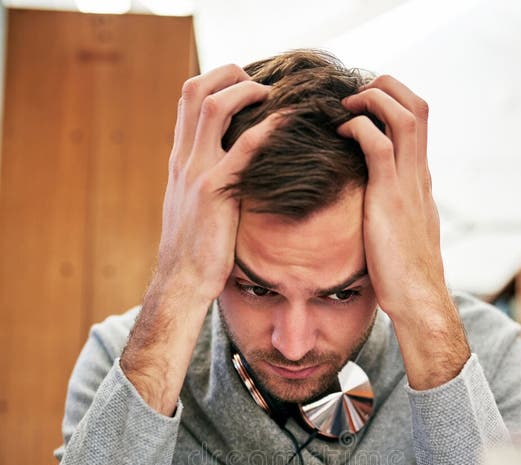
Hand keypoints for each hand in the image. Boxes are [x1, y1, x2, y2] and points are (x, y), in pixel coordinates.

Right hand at [158, 64, 277, 302]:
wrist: (182, 281)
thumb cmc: (195, 252)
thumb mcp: (194, 211)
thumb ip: (206, 186)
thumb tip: (232, 179)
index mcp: (180, 162)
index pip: (187, 102)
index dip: (215, 82)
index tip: (244, 86)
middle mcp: (184, 159)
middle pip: (194, 90)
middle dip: (227, 73)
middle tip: (259, 81)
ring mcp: (197, 172)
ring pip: (213, 106)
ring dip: (245, 90)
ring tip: (272, 94)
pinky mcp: (214, 191)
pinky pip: (242, 147)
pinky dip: (266, 128)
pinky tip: (286, 122)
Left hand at [339, 77, 469, 388]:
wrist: (418, 299)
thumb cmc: (403, 277)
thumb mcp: (399, 236)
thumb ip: (388, 215)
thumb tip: (367, 214)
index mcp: (420, 182)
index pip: (417, 124)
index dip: (392, 104)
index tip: (362, 107)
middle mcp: (419, 175)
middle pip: (417, 106)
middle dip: (387, 88)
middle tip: (354, 95)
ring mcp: (409, 184)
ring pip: (404, 115)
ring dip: (374, 99)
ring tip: (347, 105)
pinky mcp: (391, 198)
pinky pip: (378, 145)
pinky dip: (360, 128)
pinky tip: (341, 132)